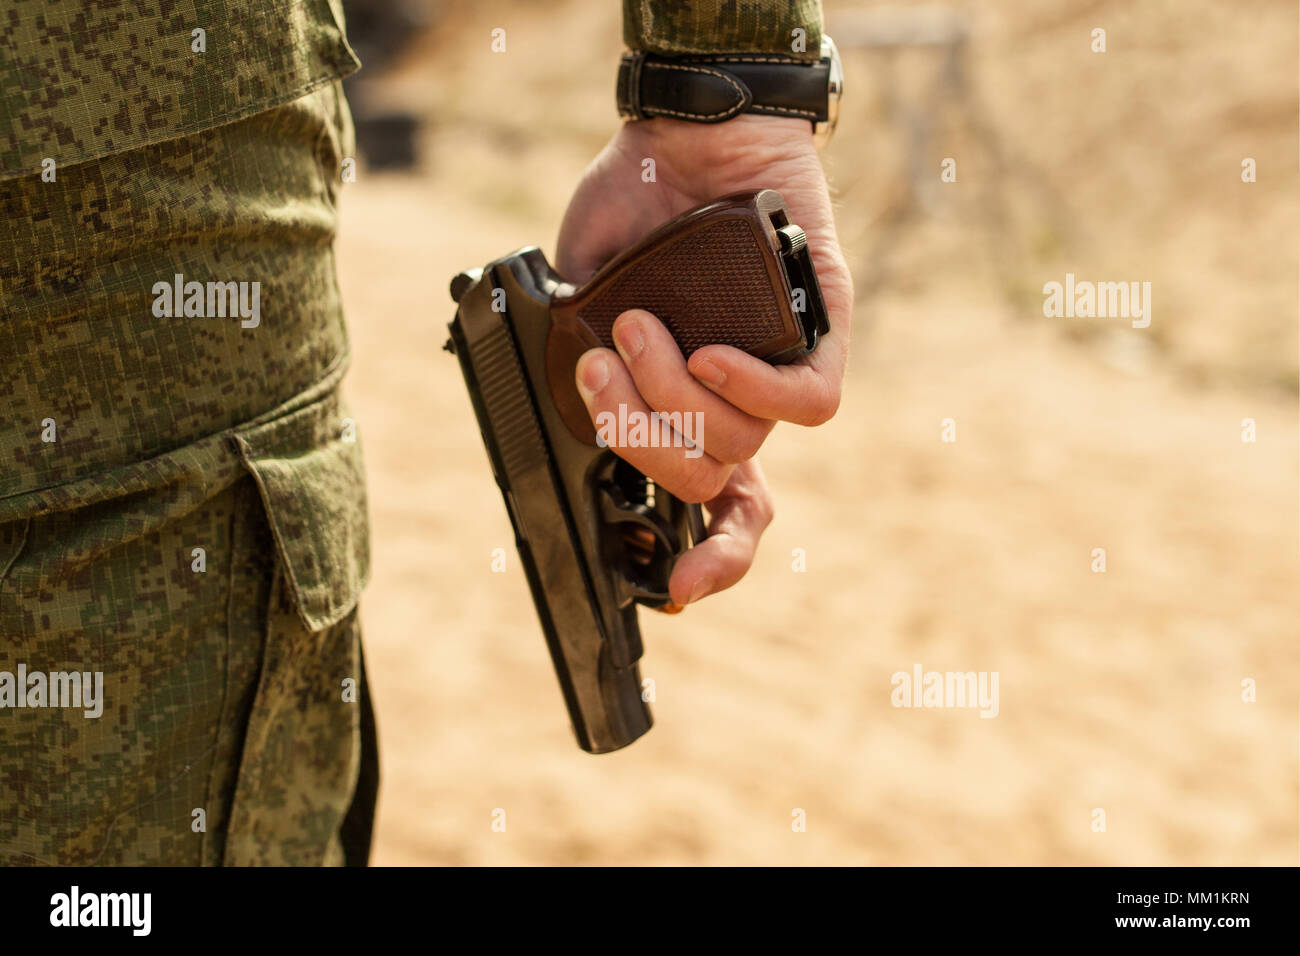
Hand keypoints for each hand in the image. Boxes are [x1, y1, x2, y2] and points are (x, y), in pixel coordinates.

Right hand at [557, 116, 853, 602]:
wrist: (685, 125)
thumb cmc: (635, 201)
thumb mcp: (583, 292)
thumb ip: (575, 354)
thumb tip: (568, 408)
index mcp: (686, 403)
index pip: (716, 506)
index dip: (707, 559)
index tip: (674, 589)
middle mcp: (738, 399)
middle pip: (710, 481)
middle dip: (642, 442)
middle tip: (602, 369)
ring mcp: (784, 368)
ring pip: (743, 444)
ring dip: (671, 395)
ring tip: (643, 325)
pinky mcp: (826, 331)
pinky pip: (811, 405)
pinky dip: (754, 391)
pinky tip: (712, 353)